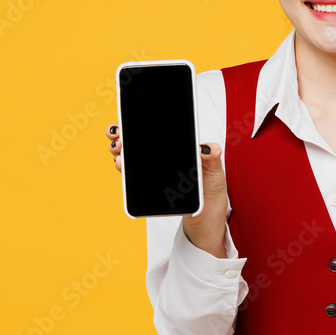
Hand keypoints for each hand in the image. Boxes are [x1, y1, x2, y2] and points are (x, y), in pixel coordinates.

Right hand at [105, 124, 229, 257]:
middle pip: (135, 143)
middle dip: (120, 137)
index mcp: (175, 148)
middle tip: (120, 137)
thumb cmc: (211, 186)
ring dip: (119, 155)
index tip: (127, 121)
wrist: (208, 212)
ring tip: (121, 156)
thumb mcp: (215, 169)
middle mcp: (161, 159)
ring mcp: (153, 173)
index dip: (136, 123)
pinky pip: (133, 181)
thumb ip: (213, 156)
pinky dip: (125, 175)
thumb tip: (207, 148)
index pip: (152, 131)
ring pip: (129, 161)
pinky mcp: (150, 190)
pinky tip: (123, 169)